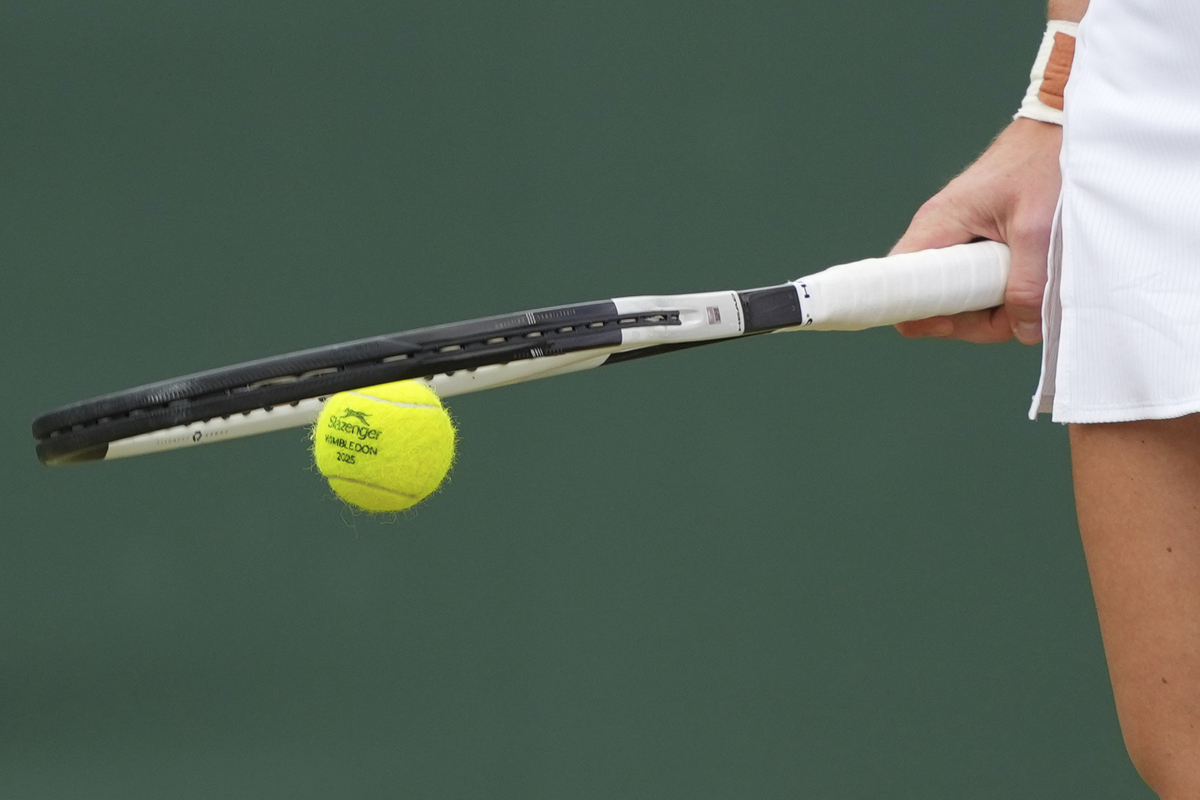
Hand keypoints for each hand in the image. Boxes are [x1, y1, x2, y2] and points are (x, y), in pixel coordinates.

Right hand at [891, 118, 1061, 343]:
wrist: (1062, 124)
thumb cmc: (1045, 163)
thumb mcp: (1039, 230)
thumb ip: (1028, 286)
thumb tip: (1021, 330)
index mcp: (938, 225)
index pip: (898, 283)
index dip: (916, 313)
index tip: (952, 323)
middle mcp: (939, 234)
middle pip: (931, 300)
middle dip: (971, 318)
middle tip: (1015, 314)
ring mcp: (957, 238)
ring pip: (958, 295)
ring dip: (992, 308)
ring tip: (1032, 294)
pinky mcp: (977, 240)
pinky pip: (976, 279)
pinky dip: (1001, 291)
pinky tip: (1030, 280)